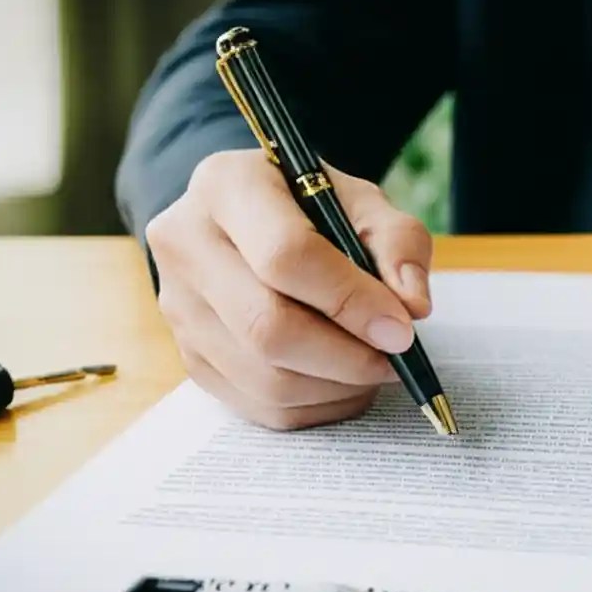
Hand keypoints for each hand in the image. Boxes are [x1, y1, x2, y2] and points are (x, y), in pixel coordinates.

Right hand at [146, 149, 432, 428]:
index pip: (285, 256)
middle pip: (266, 326)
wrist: (254, 223)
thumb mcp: (364, 203)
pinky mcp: (191, 355)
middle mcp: (186, 244)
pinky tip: (345, 382)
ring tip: (376, 367)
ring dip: (336, 386)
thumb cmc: (314, 208)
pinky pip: (259, 405)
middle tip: (396, 359)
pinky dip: (316, 405)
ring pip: (264, 376)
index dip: (350, 301)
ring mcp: (179, 306)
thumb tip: (411, 307)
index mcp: (227, 186)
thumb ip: (398, 244)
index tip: (401, 329)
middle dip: (346, 356)